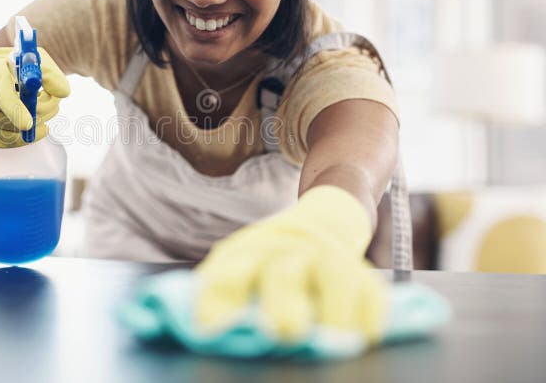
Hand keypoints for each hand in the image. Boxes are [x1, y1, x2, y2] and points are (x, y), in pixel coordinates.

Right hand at [0, 47, 69, 148]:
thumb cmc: (11, 69)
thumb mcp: (28, 59)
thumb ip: (48, 71)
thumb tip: (63, 92)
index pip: (1, 91)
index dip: (15, 107)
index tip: (28, 123)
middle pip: (13, 116)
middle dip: (42, 111)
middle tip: (54, 102)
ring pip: (16, 131)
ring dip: (38, 122)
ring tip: (38, 106)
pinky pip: (10, 143)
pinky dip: (27, 136)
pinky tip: (31, 123)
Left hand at [195, 186, 387, 342]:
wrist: (321, 222)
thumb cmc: (266, 261)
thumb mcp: (235, 266)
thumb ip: (217, 291)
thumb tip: (189, 325)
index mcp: (247, 255)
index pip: (229, 274)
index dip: (220, 298)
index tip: (213, 325)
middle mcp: (287, 254)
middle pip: (282, 273)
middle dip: (283, 301)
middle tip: (286, 330)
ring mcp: (326, 260)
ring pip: (334, 275)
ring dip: (335, 307)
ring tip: (334, 337)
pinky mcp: (360, 273)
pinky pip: (372, 289)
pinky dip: (372, 311)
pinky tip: (367, 334)